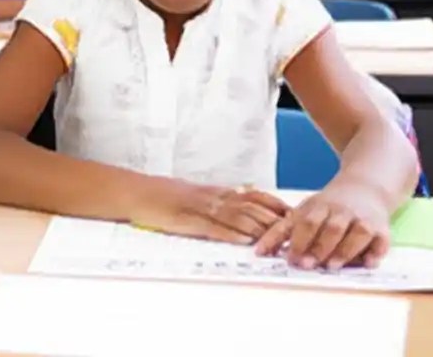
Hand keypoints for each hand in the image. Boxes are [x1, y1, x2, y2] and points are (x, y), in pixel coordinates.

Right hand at [135, 179, 290, 243]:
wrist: (137, 192)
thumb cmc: (164, 195)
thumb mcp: (196, 194)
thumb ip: (218, 199)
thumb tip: (242, 201)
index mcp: (216, 191)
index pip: (252, 194)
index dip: (274, 203)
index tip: (294, 212)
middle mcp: (212, 197)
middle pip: (249, 206)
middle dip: (273, 218)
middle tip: (295, 228)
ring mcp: (200, 208)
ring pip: (235, 216)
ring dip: (257, 227)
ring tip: (277, 238)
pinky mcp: (186, 220)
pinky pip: (212, 227)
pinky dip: (229, 234)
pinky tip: (243, 241)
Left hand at [253, 181, 390, 270]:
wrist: (365, 187)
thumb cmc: (328, 205)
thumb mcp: (304, 211)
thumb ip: (282, 231)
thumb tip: (259, 252)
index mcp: (320, 206)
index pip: (308, 221)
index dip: (299, 240)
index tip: (290, 259)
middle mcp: (342, 211)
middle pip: (331, 228)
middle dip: (319, 247)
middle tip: (307, 266)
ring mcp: (363, 219)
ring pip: (356, 233)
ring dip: (344, 251)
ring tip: (332, 267)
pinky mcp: (382, 229)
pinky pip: (381, 240)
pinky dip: (376, 252)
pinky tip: (368, 263)